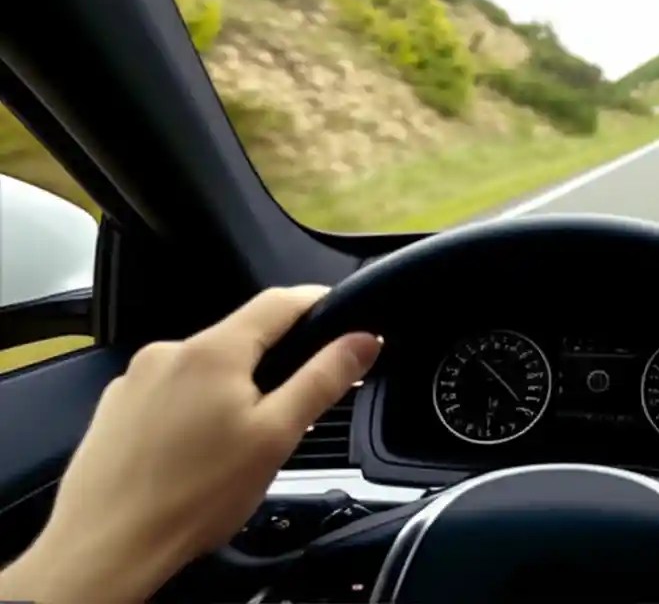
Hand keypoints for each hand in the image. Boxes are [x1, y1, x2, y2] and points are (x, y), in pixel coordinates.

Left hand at [0, 286, 380, 603]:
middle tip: (292, 410)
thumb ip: (322, 380)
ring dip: (230, 391)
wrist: (107, 546)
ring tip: (238, 445)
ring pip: (204, 369)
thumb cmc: (193, 497)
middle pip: (240, 338)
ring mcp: (135, 380)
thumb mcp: (277, 436)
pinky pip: (170, 393)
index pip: (278, 302)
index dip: (316, 301)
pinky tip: (196, 453)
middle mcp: (168, 353)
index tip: (340, 310)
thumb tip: (362, 340)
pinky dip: (193, 411)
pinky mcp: (116, 408)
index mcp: (213, 351)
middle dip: (272, 364)